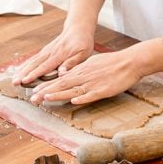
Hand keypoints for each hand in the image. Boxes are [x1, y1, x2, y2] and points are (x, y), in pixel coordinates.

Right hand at [11, 21, 94, 86]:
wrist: (78, 28)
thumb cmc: (82, 42)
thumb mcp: (83, 53)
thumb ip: (72, 63)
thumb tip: (61, 73)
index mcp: (59, 55)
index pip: (45, 66)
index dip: (34, 74)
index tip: (25, 80)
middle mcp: (50, 53)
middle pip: (34, 64)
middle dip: (23, 74)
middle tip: (14, 82)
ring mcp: (46, 51)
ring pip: (32, 61)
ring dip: (22, 70)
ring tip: (13, 79)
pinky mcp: (45, 51)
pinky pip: (33, 59)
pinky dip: (25, 65)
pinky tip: (19, 71)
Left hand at [28, 48, 145, 105]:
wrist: (130, 61)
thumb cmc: (112, 62)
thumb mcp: (93, 63)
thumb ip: (81, 70)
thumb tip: (69, 75)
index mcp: (81, 70)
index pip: (60, 79)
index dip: (47, 85)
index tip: (34, 90)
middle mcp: (84, 76)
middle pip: (62, 85)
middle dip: (46, 91)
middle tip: (32, 98)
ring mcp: (93, 83)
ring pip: (73, 90)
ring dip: (59, 94)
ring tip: (45, 98)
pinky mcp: (104, 89)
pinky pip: (92, 95)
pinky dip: (82, 98)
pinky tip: (73, 102)